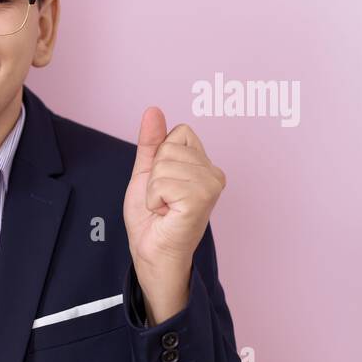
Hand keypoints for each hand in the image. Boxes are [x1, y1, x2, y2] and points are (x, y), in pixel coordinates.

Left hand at [123, 106, 225, 323]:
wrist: (151, 251)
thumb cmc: (152, 218)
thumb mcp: (146, 172)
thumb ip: (151, 142)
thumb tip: (153, 110)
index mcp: (205, 164)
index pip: (180, 132)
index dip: (161, 156)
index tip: (163, 183)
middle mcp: (214, 173)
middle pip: (170, 147)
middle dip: (154, 175)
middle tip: (162, 199)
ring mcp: (211, 186)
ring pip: (164, 165)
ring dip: (153, 190)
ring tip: (163, 208)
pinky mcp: (201, 199)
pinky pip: (162, 183)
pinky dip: (154, 200)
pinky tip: (165, 214)